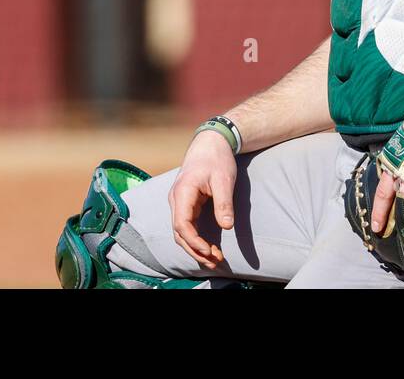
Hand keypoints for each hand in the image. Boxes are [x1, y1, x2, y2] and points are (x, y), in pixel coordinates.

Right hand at [167, 130, 236, 268]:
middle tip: (214, 261)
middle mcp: (176, 199)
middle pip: (179, 232)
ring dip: (195, 247)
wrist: (211, 142)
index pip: (182, 224)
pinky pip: (187, 226)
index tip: (208, 251)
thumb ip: (224, 203)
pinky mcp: (186, 204)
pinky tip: (208, 247)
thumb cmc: (216, 158)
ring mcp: (179, 202)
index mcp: (183, 192)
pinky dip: (196, 238)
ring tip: (213, 259)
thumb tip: (227, 226)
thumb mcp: (224, 180)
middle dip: (195, 250)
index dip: (194, 241)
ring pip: (182, 231)